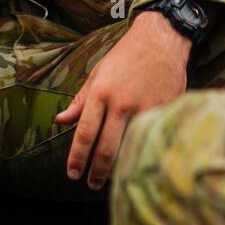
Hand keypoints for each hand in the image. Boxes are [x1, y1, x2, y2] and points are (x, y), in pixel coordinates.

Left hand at [55, 12, 189, 189]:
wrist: (161, 41)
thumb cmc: (126, 56)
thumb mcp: (98, 73)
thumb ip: (80, 100)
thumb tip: (60, 120)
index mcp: (101, 93)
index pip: (84, 133)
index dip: (77, 157)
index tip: (72, 174)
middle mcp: (121, 103)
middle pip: (106, 148)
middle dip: (97, 172)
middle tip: (91, 184)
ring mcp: (144, 109)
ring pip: (129, 148)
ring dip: (118, 168)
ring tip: (111, 180)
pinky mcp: (163, 112)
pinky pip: (149, 140)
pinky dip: (141, 154)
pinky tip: (136, 164)